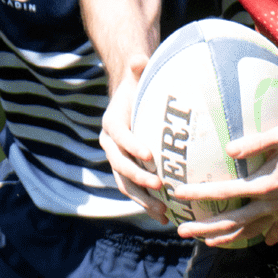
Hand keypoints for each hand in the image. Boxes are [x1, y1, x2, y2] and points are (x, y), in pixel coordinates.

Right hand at [100, 57, 167, 220]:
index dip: (132, 146)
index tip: (149, 155)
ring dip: (143, 199)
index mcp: (112, 124)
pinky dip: (148, 205)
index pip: (120, 137)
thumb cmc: (139, 86)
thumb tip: (139, 58)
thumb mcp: (138, 77)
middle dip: (138, 177)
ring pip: (126, 185)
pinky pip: (135, 192)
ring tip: (163, 211)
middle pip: (120, 166)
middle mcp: (110, 145)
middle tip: (160, 184)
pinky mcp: (128, 173)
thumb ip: (139, 69)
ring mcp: (118, 162)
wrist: (130, 100)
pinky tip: (167, 218)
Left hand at [166, 122, 277, 246]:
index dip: (199, 194)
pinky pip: (274, 231)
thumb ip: (256, 143)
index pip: (223, 192)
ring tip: (207, 242)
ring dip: (225, 239)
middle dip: (203, 228)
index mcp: (264, 185)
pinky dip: (262, 237)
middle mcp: (270, 204)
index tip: (179, 194)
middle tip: (181, 230)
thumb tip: (229, 150)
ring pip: (249, 232)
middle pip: (230, 222)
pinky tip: (259, 241)